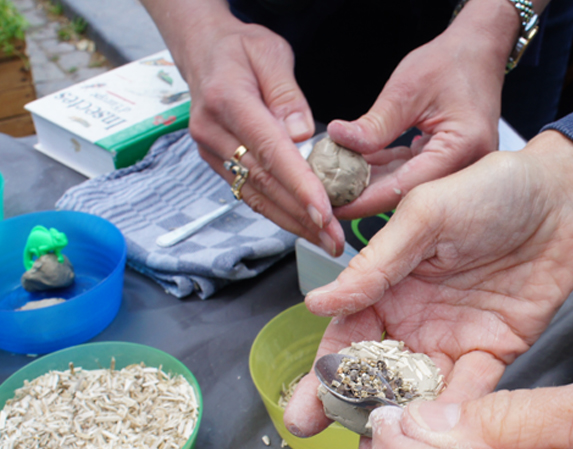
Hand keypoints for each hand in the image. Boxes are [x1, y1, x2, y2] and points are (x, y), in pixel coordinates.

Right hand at [141, 0, 342, 254]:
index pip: (270, 151)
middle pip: (264, 183)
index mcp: (228, 100)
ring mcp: (211, 151)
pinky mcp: (217, 163)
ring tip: (325, 241)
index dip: (299, 185)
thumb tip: (304, 136)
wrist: (202, 50)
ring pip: (256, 196)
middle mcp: (213, 131)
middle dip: (303, 216)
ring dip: (292, 223)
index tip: (325, 212)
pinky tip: (303, 228)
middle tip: (335, 238)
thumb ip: (288, 94)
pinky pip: (249, 194)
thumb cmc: (240, 49)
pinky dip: (278, 213)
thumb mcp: (271, 52)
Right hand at [283, 131, 572, 435]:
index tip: (305, 405)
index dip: (324, 370)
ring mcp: (453, 339)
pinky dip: (454, 410)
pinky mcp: (493, 352)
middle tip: (314, 432)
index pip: (347, 334)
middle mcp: (415, 318)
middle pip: (372, 371)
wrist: (560, 198)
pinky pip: (471, 388)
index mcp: (389, 283)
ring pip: (416, 389)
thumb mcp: (424, 217)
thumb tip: (318, 303)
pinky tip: (436, 431)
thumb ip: (376, 265)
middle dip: (345, 404)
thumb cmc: (489, 190)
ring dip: (397, 417)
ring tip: (378, 445)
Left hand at [325, 0, 519, 218]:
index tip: (336, 207)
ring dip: (374, 183)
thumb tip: (339, 140)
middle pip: (408, 193)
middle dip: (367, 195)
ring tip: (339, 181)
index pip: (407, 187)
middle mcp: (467, 164)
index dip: (367, 200)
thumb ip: (375, 124)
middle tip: (332, 196)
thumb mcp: (406, 90)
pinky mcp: (449, 161)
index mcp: (462, 147)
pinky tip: (361, 167)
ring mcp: (460, 165)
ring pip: (409, 185)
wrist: (478, 51)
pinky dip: (388, 170)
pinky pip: (414, 173)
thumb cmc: (450, 62)